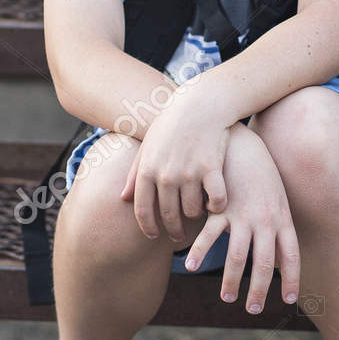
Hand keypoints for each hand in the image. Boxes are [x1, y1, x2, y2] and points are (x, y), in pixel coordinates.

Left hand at [120, 83, 230, 239]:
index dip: (147, 228)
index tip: (153, 235)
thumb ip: (134, 173)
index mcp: (147, 170)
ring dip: (195, 216)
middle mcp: (166, 175)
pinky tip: (216, 205)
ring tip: (197, 214)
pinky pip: (216, 200)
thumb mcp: (147, 146)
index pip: (142, 210)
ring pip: (192, 211)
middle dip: (172, 230)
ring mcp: (190, 173)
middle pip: (168, 215)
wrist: (200, 104)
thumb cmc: (172, 124)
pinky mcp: (212, 169)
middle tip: (177, 236)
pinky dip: (216, 206)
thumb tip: (122, 198)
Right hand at [181, 127, 300, 313]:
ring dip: (233, 281)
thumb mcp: (276, 196)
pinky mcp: (220, 208)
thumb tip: (282, 251)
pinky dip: (201, 254)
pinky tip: (191, 267)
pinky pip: (210, 237)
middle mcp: (265, 220)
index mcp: (282, 218)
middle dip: (259, 290)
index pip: (291, 255)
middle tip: (252, 310)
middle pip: (265, 263)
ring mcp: (243, 215)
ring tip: (228, 298)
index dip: (291, 278)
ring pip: (238, 256)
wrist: (241, 143)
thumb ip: (278, 225)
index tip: (287, 299)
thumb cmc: (260, 172)